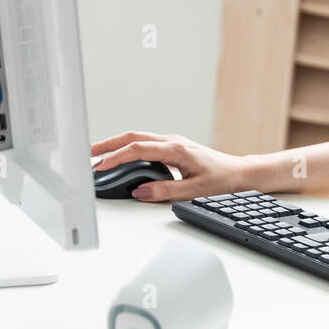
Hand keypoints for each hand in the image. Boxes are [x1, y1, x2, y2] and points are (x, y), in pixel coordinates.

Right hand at [91, 130, 248, 201]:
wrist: (239, 173)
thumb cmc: (222, 180)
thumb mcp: (195, 190)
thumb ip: (166, 191)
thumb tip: (140, 192)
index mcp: (176, 149)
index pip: (138, 149)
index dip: (116, 157)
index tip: (99, 165)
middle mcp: (173, 142)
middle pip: (134, 136)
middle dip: (109, 144)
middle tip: (89, 153)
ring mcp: (173, 143)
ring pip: (139, 137)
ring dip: (118, 144)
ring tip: (100, 155)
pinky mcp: (174, 147)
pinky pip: (147, 143)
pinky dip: (130, 147)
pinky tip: (122, 156)